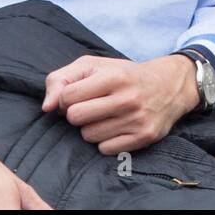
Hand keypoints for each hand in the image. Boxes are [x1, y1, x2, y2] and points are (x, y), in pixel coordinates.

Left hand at [42, 55, 197, 154]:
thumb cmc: (122, 74)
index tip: (79, 94)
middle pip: (76, 118)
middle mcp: (127, 98)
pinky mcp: (143, 137)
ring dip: (91, 128)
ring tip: (105, 116)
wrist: (168, 85)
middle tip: (90, 107)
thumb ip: (61, 79)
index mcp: (113, 77)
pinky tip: (116, 127)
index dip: (67, 98)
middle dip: (77, 114)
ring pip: (89, 136)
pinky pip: (104, 149)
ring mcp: (137, 120)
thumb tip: (46, 107)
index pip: (68, 97)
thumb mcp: (93, 65)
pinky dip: (105, 141)